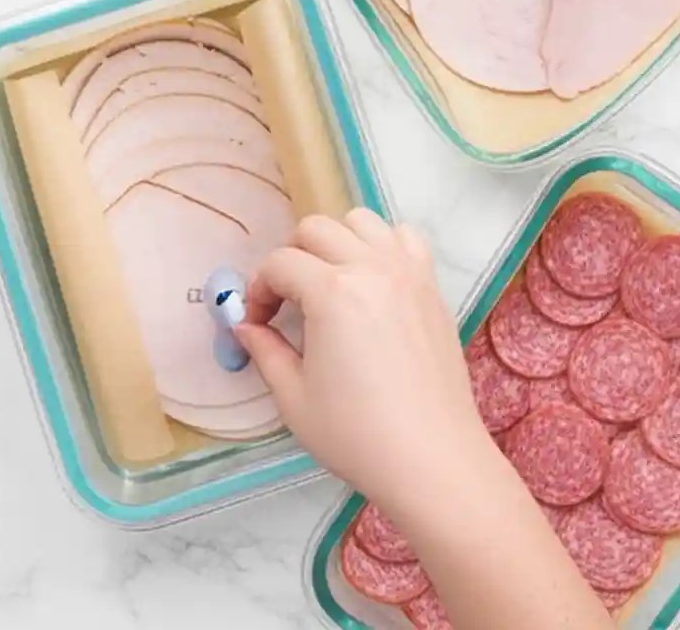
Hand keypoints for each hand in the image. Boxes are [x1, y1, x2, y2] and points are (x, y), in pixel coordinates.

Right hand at [235, 209, 489, 504]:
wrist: (432, 458)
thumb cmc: (358, 435)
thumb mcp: (294, 398)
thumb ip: (265, 350)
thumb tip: (246, 326)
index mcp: (332, 292)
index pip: (280, 264)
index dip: (258, 290)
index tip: (258, 323)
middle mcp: (373, 269)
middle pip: (317, 230)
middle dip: (291, 258)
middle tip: (287, 301)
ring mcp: (409, 274)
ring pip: (363, 221)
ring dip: (337, 241)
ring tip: (329, 283)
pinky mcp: (433, 289)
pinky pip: (406, 238)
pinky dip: (383, 244)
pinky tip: (373, 281)